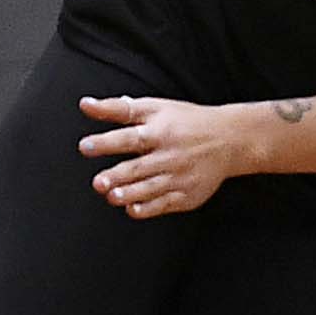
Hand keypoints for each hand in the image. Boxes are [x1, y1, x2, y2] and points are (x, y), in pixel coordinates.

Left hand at [76, 94, 248, 218]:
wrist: (230, 140)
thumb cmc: (186, 122)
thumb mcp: (155, 108)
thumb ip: (118, 109)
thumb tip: (85, 105)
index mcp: (161, 131)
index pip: (130, 137)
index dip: (106, 142)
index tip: (86, 146)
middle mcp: (171, 155)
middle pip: (140, 167)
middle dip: (118, 176)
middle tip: (99, 182)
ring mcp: (180, 177)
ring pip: (151, 189)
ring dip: (130, 194)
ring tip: (112, 196)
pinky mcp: (187, 195)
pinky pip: (165, 204)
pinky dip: (148, 208)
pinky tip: (132, 208)